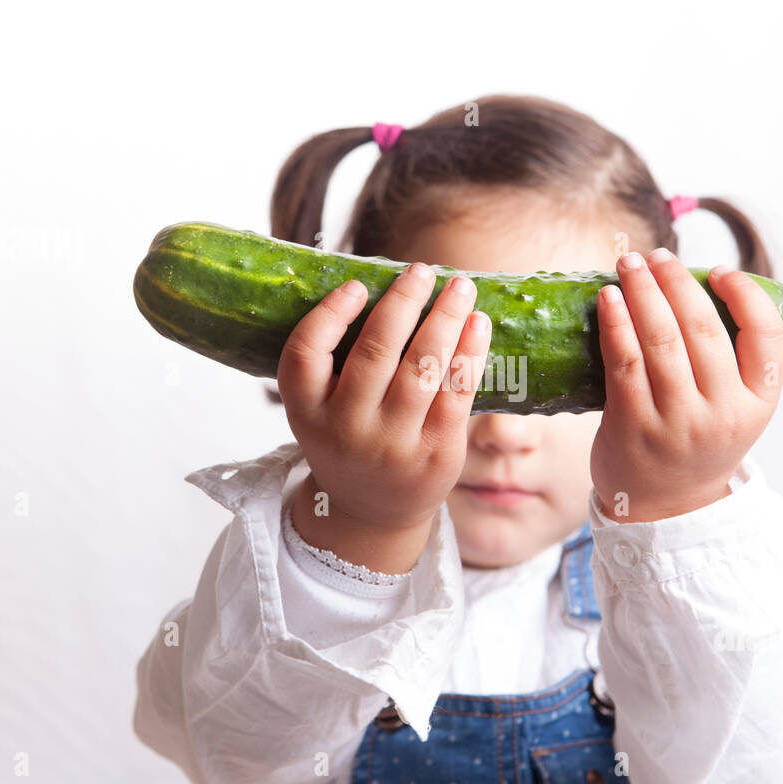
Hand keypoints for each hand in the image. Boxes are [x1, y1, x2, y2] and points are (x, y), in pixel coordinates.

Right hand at [277, 263, 489, 571]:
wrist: (374, 513)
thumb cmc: (350, 442)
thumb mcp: (321, 412)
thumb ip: (335, 364)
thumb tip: (384, 288)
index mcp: (307, 415)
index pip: (304, 355)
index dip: (329, 314)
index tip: (356, 285)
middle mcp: (346, 431)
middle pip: (374, 353)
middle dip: (403, 302)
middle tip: (422, 270)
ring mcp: (393, 446)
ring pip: (421, 368)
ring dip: (444, 318)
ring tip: (460, 287)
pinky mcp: (436, 454)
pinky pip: (457, 393)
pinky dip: (469, 353)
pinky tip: (478, 325)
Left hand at [589, 248, 782, 522]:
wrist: (665, 508)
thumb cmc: (698, 443)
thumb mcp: (735, 409)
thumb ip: (730, 361)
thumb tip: (700, 287)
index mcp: (758, 403)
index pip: (765, 336)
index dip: (744, 295)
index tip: (721, 270)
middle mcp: (722, 412)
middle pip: (702, 329)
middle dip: (677, 281)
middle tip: (657, 255)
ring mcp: (677, 422)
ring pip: (661, 340)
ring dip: (642, 292)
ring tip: (629, 264)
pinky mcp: (634, 427)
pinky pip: (624, 362)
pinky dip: (615, 323)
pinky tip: (608, 299)